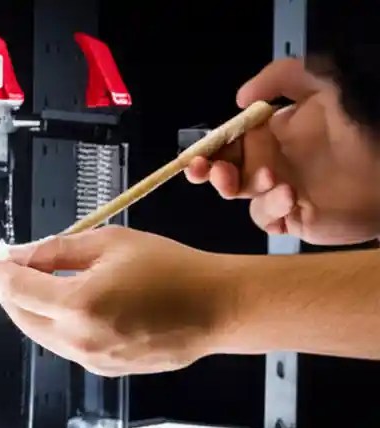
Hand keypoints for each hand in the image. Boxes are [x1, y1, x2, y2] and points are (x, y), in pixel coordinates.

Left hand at [0, 228, 236, 375]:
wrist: (217, 308)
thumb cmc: (170, 268)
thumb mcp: (110, 243)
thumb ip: (57, 250)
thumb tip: (20, 256)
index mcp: (78, 305)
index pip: (17, 291)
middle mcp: (79, 339)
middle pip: (22, 318)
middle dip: (11, 294)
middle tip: (12, 271)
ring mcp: (91, 359)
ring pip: (41, 335)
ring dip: (33, 311)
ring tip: (42, 284)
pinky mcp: (103, 370)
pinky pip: (66, 346)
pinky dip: (58, 326)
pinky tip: (72, 306)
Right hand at [183, 57, 379, 244]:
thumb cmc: (361, 125)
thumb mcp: (324, 84)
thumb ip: (282, 76)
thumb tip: (241, 98)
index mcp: (271, 136)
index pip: (228, 143)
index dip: (208, 149)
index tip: (198, 154)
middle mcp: (271, 164)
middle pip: (224, 173)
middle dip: (211, 173)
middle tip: (211, 172)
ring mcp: (279, 192)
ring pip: (242, 197)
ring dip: (248, 188)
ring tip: (273, 179)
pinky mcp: (292, 217)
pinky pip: (266, 219)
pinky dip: (271, 210)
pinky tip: (291, 198)